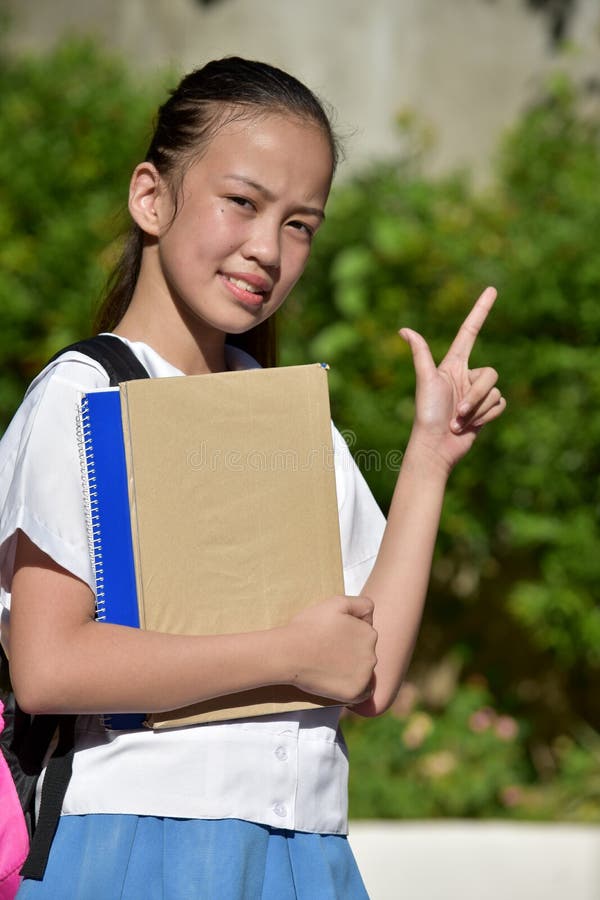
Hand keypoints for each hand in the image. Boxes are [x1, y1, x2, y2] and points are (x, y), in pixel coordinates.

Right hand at [279, 595, 376, 704]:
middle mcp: (372, 655)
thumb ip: (361, 604)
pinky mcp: (355, 693)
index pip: (365, 633)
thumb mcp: (336, 603)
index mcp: (369, 633)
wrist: (289, 654)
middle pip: (365, 653)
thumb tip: (372, 614)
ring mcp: (364, 676)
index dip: (348, 633)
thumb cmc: (309, 626)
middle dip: (352, 652)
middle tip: (328, 652)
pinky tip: (335, 681)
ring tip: (328, 666)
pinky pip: (361, 693)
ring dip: (352, 670)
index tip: (332, 636)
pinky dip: (352, 689)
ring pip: (363, 672)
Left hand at [399, 286, 505, 472]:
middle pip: (491, 373)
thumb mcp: (425, 381)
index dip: (480, 310)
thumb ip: (421, 354)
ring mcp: (476, 393)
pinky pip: (500, 404)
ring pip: (495, 391)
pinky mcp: (485, 410)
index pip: (470, 331)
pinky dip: (486, 416)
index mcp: (453, 364)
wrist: (436, 446)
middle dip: (476, 396)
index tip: (492, 290)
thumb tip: (404, 330)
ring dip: (478, 409)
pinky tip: (471, 426)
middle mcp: (467, 375)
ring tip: (459, 421)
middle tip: (457, 412)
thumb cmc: (427, 414)